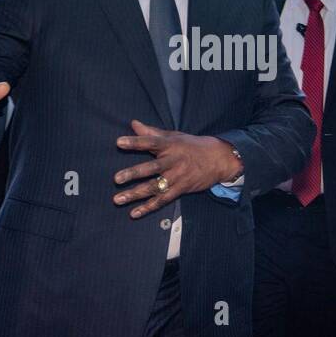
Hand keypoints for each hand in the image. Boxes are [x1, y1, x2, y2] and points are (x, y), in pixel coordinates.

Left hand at [113, 120, 238, 217]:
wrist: (219, 159)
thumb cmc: (192, 146)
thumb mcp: (174, 136)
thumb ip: (152, 132)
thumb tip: (133, 124)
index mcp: (170, 145)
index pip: (150, 142)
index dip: (135, 142)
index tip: (119, 142)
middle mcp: (173, 161)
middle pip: (151, 168)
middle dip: (133, 173)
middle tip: (117, 178)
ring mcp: (177, 177)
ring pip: (154, 187)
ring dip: (135, 194)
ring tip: (118, 199)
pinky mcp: (181, 190)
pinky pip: (162, 200)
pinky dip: (148, 207)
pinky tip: (134, 212)